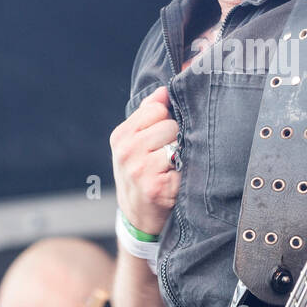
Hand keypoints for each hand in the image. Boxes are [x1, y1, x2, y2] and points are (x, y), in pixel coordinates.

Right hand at [110, 86, 180, 235]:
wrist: (139, 218)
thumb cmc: (141, 173)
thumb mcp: (135, 143)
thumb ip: (148, 112)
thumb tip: (165, 89)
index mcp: (121, 136)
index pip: (156, 108)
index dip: (166, 120)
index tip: (162, 137)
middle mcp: (127, 151)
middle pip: (170, 124)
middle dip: (175, 138)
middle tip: (168, 157)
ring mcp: (141, 169)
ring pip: (179, 142)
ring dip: (181, 154)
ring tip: (172, 168)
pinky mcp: (157, 186)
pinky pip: (184, 163)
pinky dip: (185, 171)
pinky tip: (176, 180)